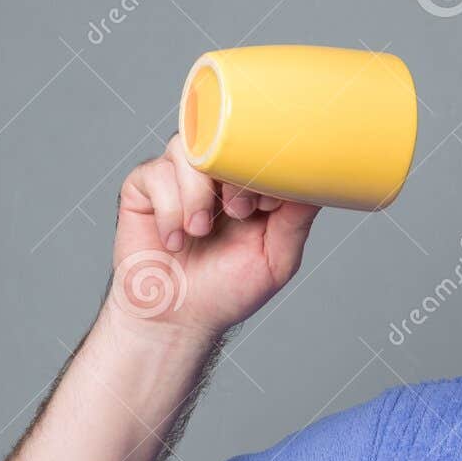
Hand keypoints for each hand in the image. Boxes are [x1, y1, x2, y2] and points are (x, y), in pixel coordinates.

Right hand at [106, 134, 320, 341]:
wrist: (177, 319)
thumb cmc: (227, 291)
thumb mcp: (276, 259)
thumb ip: (295, 220)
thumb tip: (317, 184)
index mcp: (250, 188)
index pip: (262, 150)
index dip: (267, 167)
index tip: (268, 205)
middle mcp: (214, 177)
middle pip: (224, 140)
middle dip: (235, 176)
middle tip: (237, 214)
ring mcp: (178, 179)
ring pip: (187, 150)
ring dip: (198, 193)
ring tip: (199, 232)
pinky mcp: (144, 188)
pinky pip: (156, 173)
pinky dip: (169, 209)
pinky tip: (173, 239)